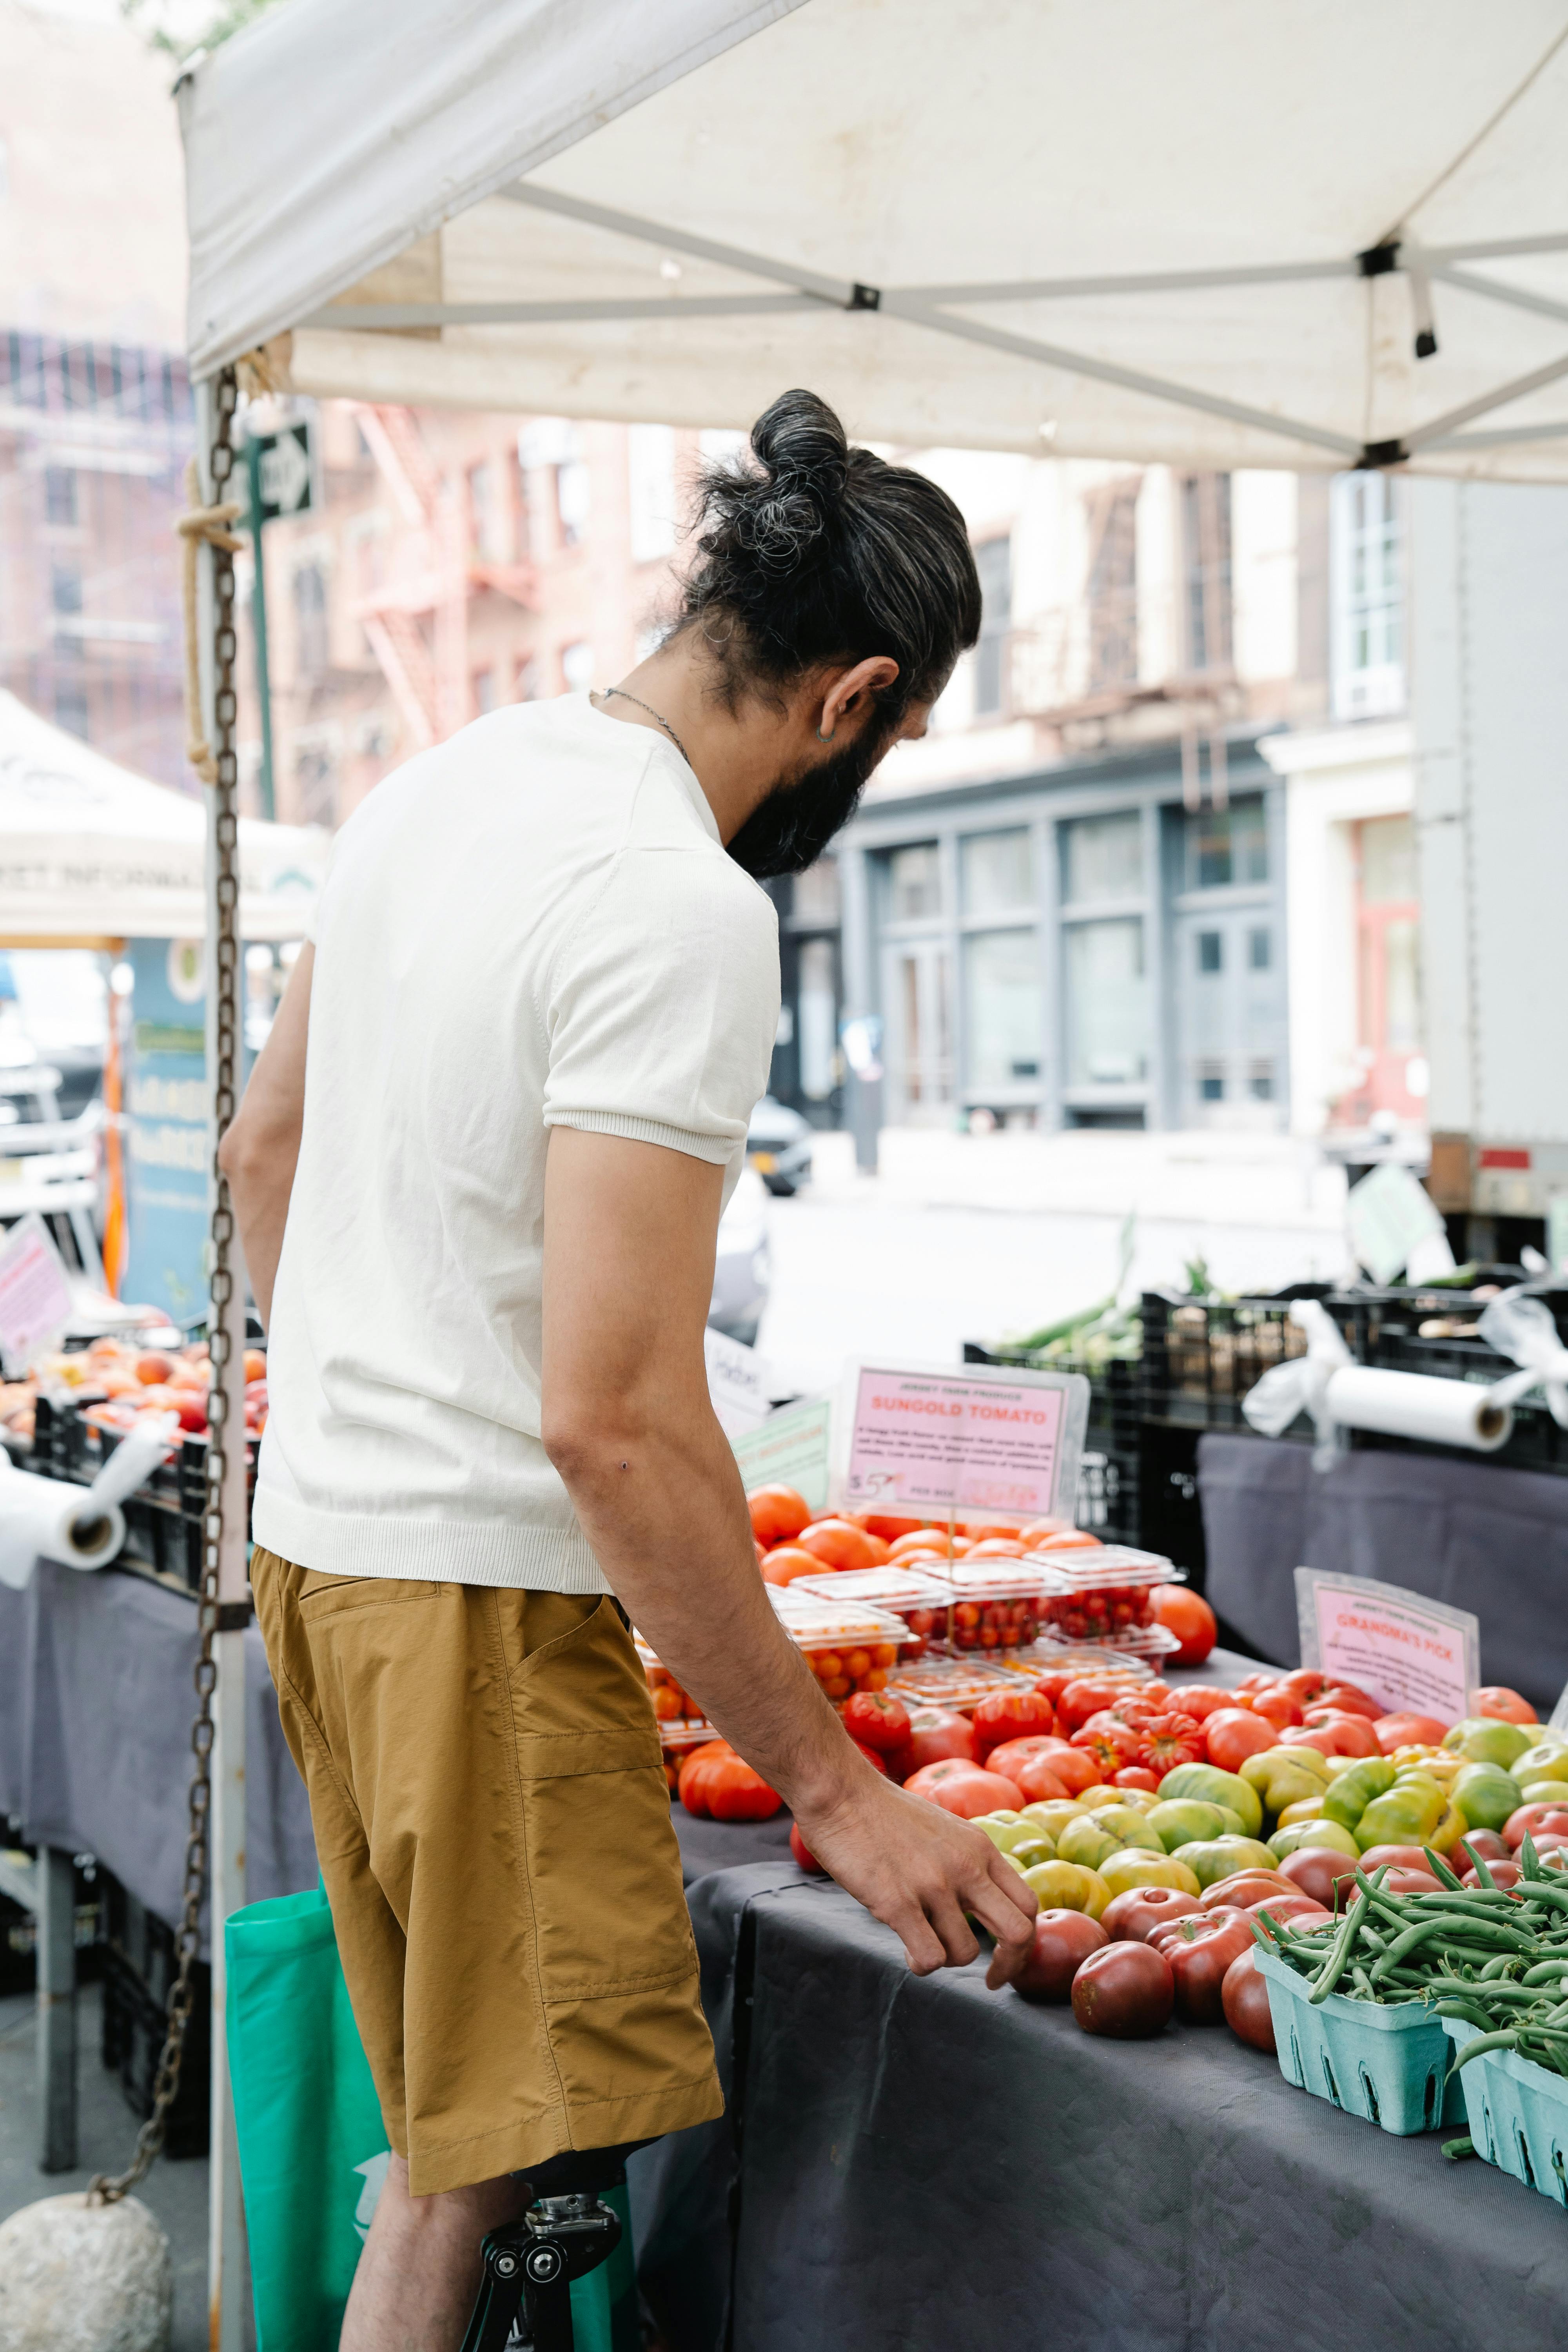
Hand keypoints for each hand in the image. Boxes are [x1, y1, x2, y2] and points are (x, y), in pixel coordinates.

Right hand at [795, 1772, 1038, 1986]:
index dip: (1025, 1941)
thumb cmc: (884, 1812)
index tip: (1006, 1958)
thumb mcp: (945, 1829)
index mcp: (980, 1847)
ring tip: (921, 1944)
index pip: (1028, 1904)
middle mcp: (966, 1866)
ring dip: (946, 1959)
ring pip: (965, 1953)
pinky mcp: (898, 1902)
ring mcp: (934, 1884)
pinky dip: (921, 1965)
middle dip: (1009, 1965)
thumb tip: (979, 1905)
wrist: (841, 1791)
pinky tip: (907, 1951)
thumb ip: (968, 1863)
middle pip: (1017, 1932)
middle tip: (990, 1980)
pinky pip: (929, 1957)